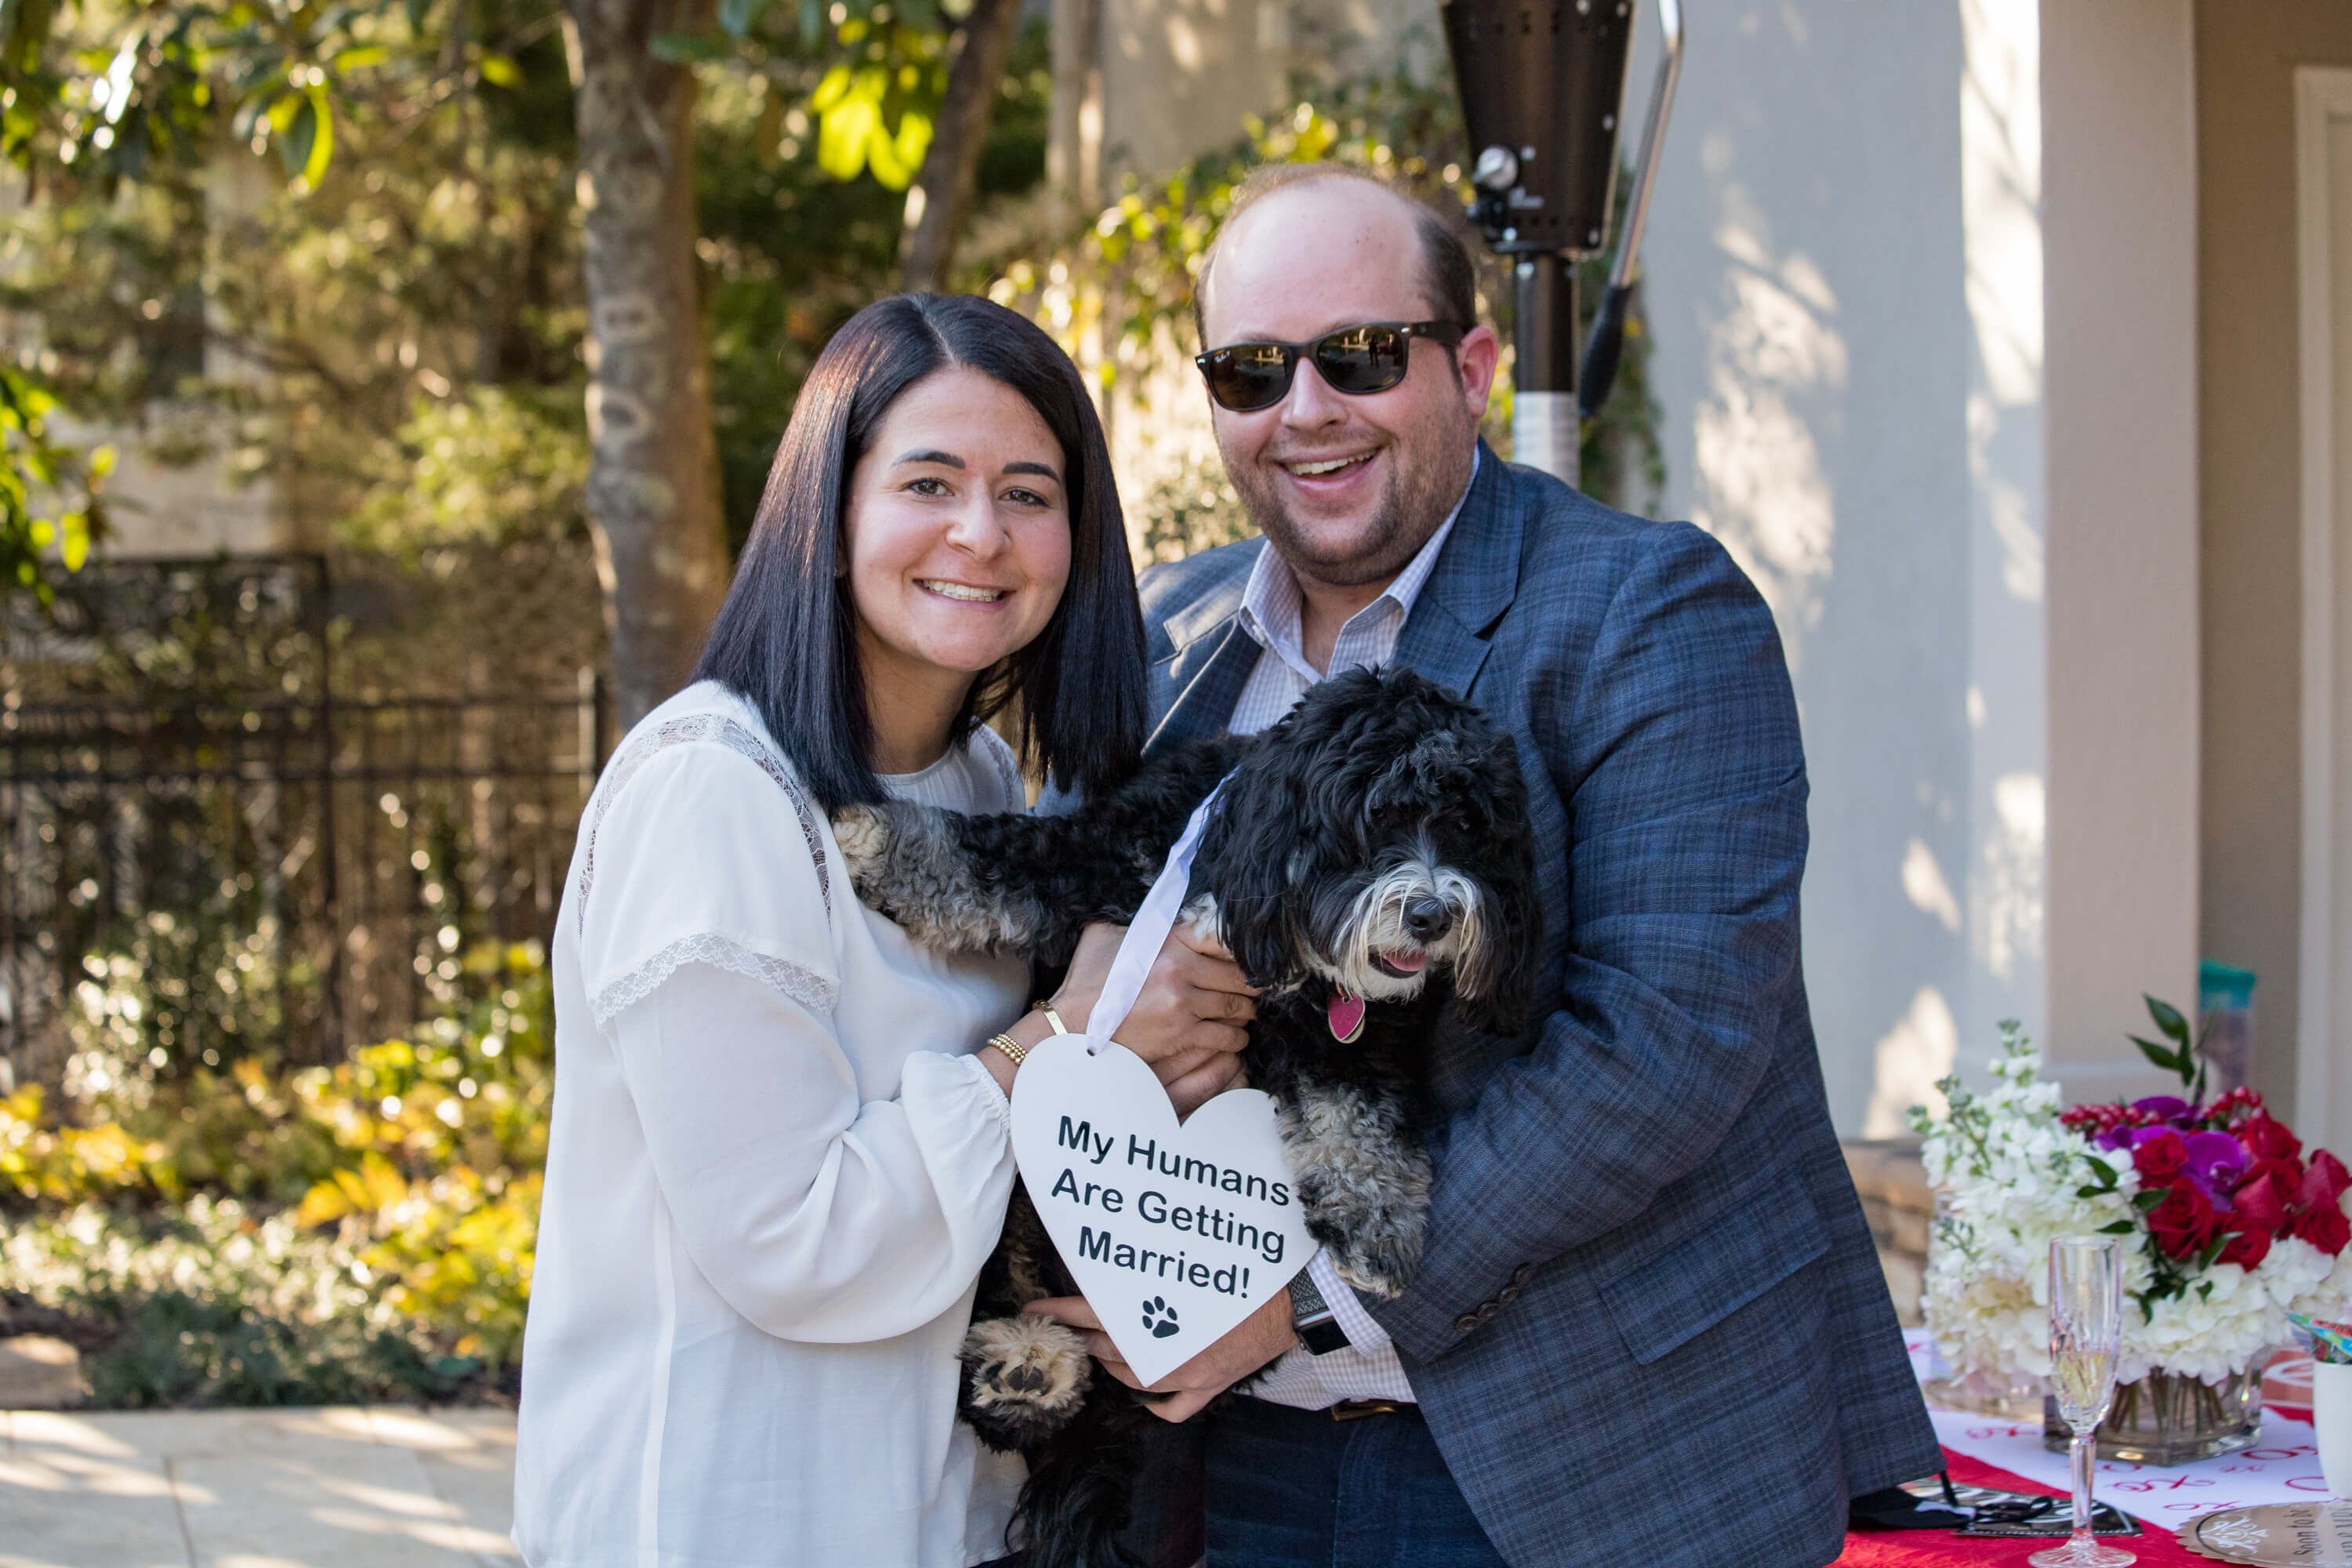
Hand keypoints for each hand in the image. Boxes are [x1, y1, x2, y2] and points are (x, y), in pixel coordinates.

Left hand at [1022, 1289, 1296, 1421]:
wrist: (1292, 1294)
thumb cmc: (1240, 1268)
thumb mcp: (1185, 1263)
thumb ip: (1145, 1271)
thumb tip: (1108, 1263)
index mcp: (1154, 1314)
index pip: (1089, 1313)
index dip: (1057, 1311)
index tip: (1032, 1308)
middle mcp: (1163, 1349)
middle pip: (1105, 1347)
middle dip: (1083, 1335)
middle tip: (1066, 1324)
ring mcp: (1185, 1375)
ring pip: (1131, 1377)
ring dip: (1113, 1361)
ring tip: (1103, 1344)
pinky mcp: (1208, 1388)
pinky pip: (1172, 1408)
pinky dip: (1155, 1401)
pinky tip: (1145, 1388)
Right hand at [1050, 920, 1256, 1090]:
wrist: (1069, 1026)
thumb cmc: (1087, 981)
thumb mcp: (1107, 936)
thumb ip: (1138, 922)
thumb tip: (1156, 907)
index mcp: (1168, 939)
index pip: (1224, 937)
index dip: (1245, 947)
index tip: (1255, 954)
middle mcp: (1181, 968)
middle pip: (1239, 976)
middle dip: (1251, 984)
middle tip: (1257, 988)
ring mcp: (1183, 1004)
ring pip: (1237, 1007)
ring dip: (1247, 1012)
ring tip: (1247, 1012)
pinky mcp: (1182, 1035)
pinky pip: (1225, 1036)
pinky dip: (1236, 1037)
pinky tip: (1236, 1035)